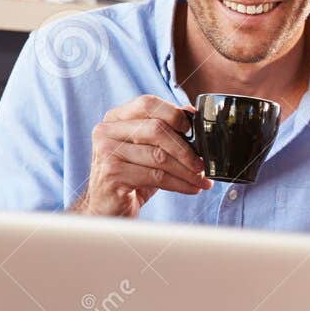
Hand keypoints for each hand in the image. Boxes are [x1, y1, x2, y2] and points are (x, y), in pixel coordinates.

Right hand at [77, 95, 210, 217]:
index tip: (194, 130)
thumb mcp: (147, 149)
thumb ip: (165, 130)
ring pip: (159, 156)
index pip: (148, 104)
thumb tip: (191, 113)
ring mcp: (107, 152)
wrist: (106, 206)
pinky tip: (191, 188)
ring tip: (201, 180)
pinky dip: (179, 184)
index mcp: (116, 118)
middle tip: (202, 164)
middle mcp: (106, 130)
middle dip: (186, 149)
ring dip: (186, 171)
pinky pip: (155, 176)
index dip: (175, 114)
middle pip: (157, 129)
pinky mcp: (112, 174)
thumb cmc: (130, 175)